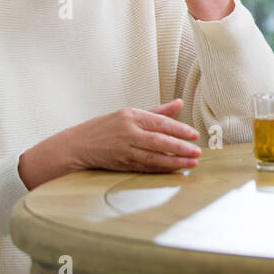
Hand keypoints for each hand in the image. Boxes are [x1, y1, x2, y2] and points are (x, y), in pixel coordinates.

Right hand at [18, 99, 200, 189]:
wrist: (76, 146)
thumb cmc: (105, 128)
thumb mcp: (129, 114)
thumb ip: (157, 111)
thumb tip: (179, 103)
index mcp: (131, 116)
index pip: (160, 123)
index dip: (179, 129)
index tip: (194, 135)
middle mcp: (127, 132)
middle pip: (158, 140)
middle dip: (180, 147)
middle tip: (197, 151)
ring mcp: (123, 149)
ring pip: (153, 157)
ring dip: (174, 161)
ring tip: (191, 163)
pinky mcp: (120, 163)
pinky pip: (144, 167)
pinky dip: (160, 169)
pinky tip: (174, 170)